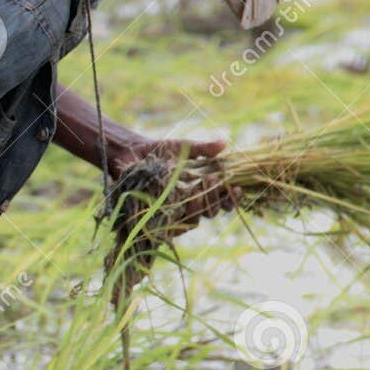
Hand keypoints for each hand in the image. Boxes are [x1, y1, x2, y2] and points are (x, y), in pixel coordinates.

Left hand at [108, 136, 235, 232]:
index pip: (223, 201)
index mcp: (203, 190)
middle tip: (212, 179)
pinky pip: (172, 226)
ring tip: (197, 190)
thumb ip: (204, 148)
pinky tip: (179, 204)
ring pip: (194, 220)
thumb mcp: (184, 147)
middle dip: (215, 198)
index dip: (232, 199)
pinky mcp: (158, 219)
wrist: (133, 154)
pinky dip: (177, 217)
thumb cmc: (161, 151)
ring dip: (199, 206)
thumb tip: (224, 144)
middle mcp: (192, 205)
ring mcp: (175, 213)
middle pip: (212, 212)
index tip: (236, 187)